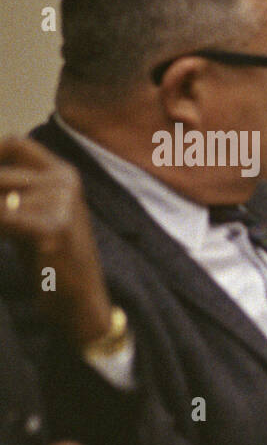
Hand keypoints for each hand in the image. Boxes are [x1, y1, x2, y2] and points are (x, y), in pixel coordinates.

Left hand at [0, 135, 114, 345]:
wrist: (80, 300)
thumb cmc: (51, 259)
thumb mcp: (31, 214)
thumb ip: (8, 190)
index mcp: (64, 174)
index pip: (16, 144)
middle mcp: (66, 182)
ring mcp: (63, 203)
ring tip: (4, 233)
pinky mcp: (54, 228)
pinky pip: (3, 217)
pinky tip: (4, 239)